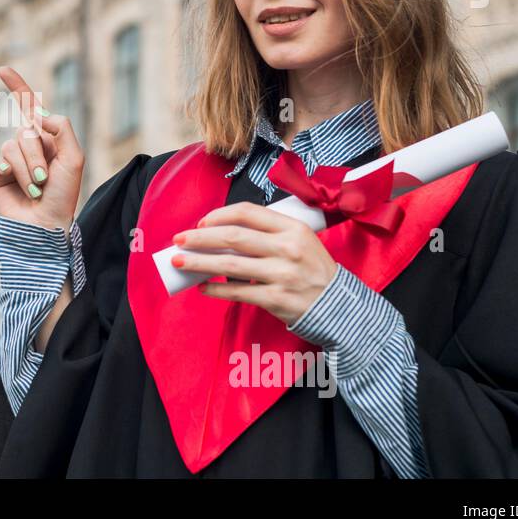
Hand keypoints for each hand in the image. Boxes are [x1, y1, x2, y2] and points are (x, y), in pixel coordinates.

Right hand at [0, 65, 84, 229]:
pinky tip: (9, 180)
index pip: (29, 107)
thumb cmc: (64, 195)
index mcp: (46, 138)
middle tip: (45, 179)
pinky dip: (2, 168)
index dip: (17, 86)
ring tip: (35, 189)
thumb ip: (63, 129)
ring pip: (10, 146)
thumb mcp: (75, 158)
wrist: (45, 225)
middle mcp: (27, 145)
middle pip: (24, 130)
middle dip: (36, 155)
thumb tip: (38, 115)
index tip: (2, 69)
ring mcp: (10, 159)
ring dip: (25, 169)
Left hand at [168, 202, 337, 325]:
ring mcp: (282, 274)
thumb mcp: (300, 241)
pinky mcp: (276, 299)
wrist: (338, 305)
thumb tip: (220, 234)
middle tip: (179, 240)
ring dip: (199, 262)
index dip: (219, 215)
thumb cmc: (312, 269)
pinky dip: (215, 290)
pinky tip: (201, 286)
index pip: (248, 213)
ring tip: (179, 261)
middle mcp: (287, 248)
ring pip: (229, 265)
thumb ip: (267, 234)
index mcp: (292, 228)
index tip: (201, 222)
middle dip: (200, 237)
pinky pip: (237, 292)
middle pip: (233, 237)